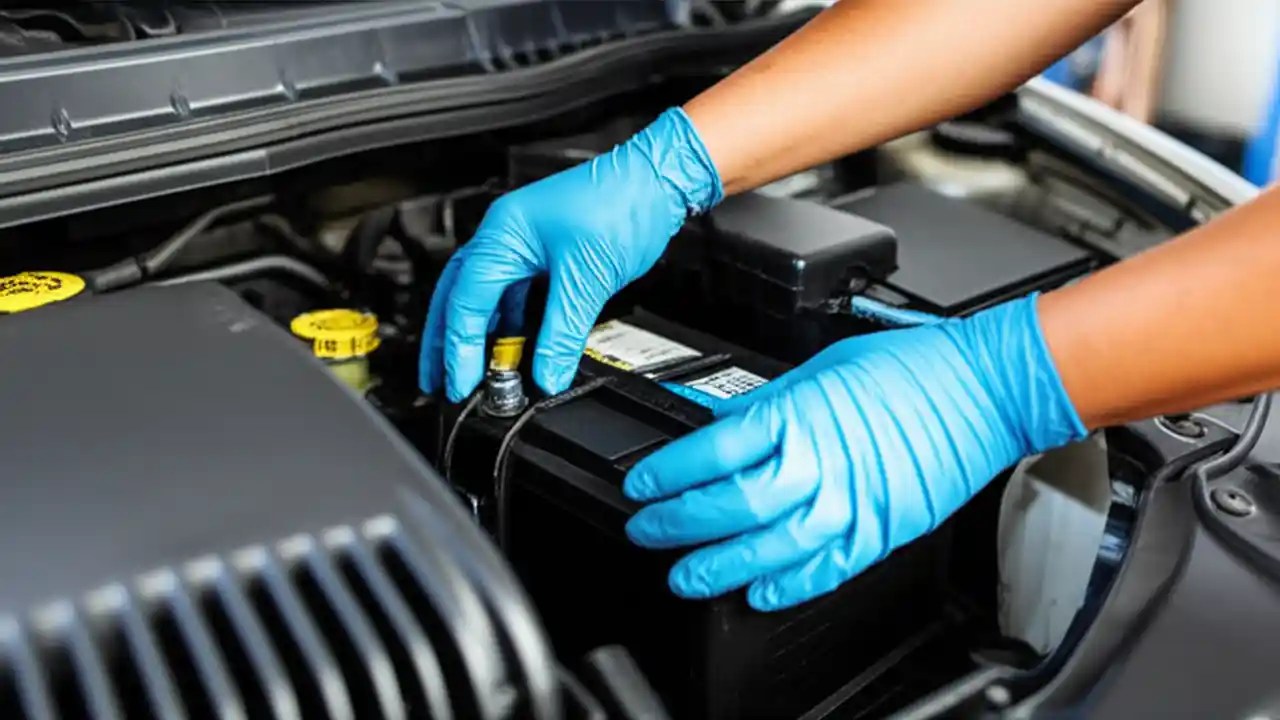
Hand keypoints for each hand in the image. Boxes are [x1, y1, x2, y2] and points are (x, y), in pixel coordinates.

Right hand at [419, 107, 721, 400]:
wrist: (660, 178)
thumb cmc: (624, 202)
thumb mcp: (587, 279)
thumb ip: (562, 334)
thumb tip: (547, 375)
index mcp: (503, 235)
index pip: (466, 302)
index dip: (460, 348)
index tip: (459, 384)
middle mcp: (506, 236)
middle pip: (460, 296)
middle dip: (446, 341)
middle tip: (438, 380)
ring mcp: (525, 242)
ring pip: (487, 296)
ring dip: (479, 334)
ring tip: (471, 370)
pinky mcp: (547, 251)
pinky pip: (515, 293)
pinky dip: (509, 323)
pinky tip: (512, 346)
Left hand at [622, 294, 1085, 610]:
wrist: (983, 389)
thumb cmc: (911, 369)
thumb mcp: (821, 368)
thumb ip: (769, 405)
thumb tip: (723, 427)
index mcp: (800, 415)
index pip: (713, 451)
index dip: (668, 474)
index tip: (643, 486)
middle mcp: (822, 463)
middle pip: (731, 504)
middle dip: (678, 523)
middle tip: (647, 531)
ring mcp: (853, 503)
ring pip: (771, 547)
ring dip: (721, 566)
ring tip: (685, 576)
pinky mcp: (881, 532)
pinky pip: (826, 569)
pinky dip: (789, 586)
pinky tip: (758, 593)